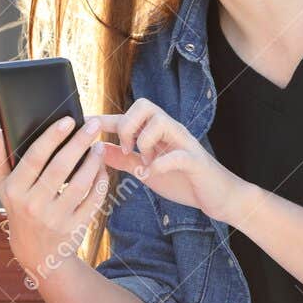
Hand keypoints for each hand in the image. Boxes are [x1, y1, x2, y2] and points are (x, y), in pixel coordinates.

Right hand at [0, 116, 110, 285]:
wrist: (37, 253)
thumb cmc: (20, 211)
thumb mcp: (3, 189)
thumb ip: (0, 160)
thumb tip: (0, 130)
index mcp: (14, 191)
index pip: (34, 158)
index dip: (52, 136)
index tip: (68, 120)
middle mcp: (32, 205)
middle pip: (60, 167)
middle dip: (78, 143)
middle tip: (92, 125)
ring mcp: (54, 218)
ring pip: (80, 184)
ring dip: (93, 162)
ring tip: (99, 146)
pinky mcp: (74, 227)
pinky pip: (92, 201)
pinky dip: (100, 183)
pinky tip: (102, 169)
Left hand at [96, 98, 248, 222]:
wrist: (219, 197)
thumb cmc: (183, 180)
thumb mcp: (146, 170)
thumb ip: (124, 159)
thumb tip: (98, 148)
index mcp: (156, 133)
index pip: (127, 116)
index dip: (104, 119)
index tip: (83, 124)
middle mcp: (170, 131)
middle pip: (144, 105)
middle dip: (127, 126)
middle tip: (125, 150)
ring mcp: (184, 143)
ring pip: (160, 121)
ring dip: (145, 142)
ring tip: (144, 163)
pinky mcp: (196, 161)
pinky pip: (178, 154)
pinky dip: (161, 163)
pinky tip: (154, 174)